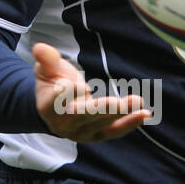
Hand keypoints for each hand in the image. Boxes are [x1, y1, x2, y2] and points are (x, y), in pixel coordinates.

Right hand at [33, 43, 150, 142]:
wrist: (56, 111)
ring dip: (121, 113)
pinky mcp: (97, 135)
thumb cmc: (53, 84)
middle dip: (100, 109)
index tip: (72, 85)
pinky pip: (114, 131)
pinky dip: (130, 123)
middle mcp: (64, 124)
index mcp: (47, 107)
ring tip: (137, 101)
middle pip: (83, 115)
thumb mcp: (47, 69)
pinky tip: (145, 114)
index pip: (55, 101)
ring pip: (102, 123)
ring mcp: (81, 132)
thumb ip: (46, 59)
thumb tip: (40, 48)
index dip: (64, 93)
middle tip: (116, 102)